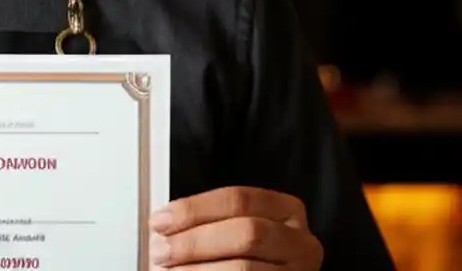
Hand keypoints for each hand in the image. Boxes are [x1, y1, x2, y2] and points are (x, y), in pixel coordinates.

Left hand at [148, 186, 322, 269]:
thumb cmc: (240, 257)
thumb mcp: (232, 230)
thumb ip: (208, 221)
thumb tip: (163, 223)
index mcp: (286, 212)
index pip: (239, 198)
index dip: (194, 209)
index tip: (160, 221)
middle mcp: (301, 243)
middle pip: (246, 232)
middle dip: (195, 242)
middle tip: (161, 251)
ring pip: (244, 268)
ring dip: (196, 270)